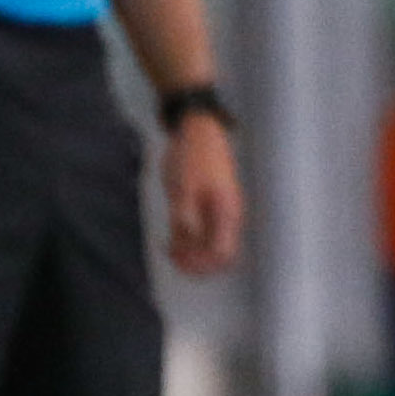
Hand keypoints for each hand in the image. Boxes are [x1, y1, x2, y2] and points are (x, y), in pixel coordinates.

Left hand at [164, 114, 243, 275]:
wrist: (198, 131)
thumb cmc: (193, 156)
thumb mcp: (183, 187)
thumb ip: (184, 217)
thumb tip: (184, 244)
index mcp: (226, 212)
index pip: (221, 253)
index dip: (201, 264)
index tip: (177, 261)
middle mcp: (228, 216)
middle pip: (219, 255)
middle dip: (197, 263)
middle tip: (172, 259)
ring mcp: (220, 213)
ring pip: (210, 247)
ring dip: (191, 254)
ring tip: (167, 250)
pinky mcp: (210, 208)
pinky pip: (203, 235)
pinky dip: (188, 243)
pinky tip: (170, 241)